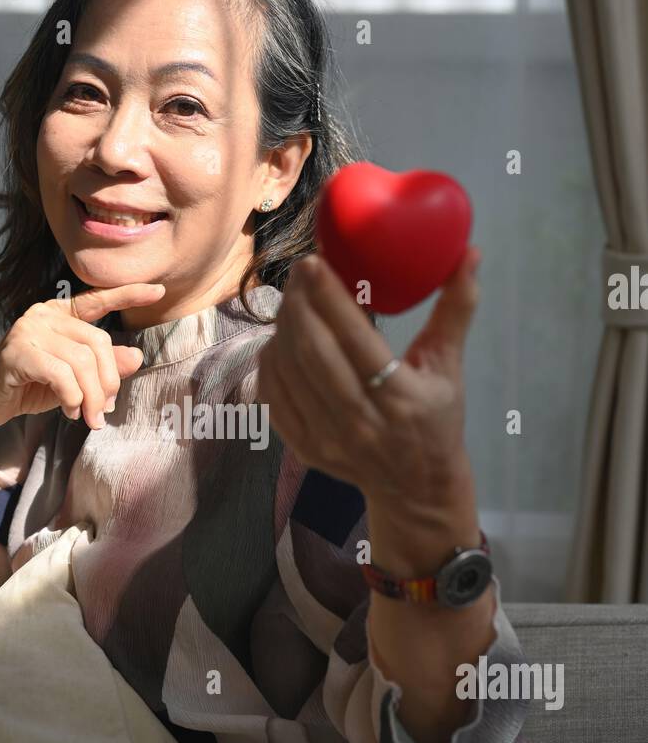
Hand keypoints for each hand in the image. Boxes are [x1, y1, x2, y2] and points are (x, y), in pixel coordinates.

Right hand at [0, 282, 164, 437]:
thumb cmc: (30, 387)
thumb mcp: (74, 378)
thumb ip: (102, 366)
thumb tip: (136, 356)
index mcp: (58, 314)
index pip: (97, 300)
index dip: (128, 294)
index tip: (159, 291)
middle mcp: (43, 314)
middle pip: (96, 343)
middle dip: (107, 382)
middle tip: (105, 410)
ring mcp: (27, 330)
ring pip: (81, 362)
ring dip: (91, 397)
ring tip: (86, 416)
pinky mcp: (16, 353)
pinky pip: (60, 374)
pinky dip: (72, 397)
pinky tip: (69, 410)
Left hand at [256, 246, 482, 511]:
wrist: (416, 489)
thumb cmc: (436, 419)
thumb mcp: (450, 367)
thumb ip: (457, 310)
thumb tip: (470, 253)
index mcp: (400, 399)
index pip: (356, 340)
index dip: (330, 298)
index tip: (314, 262)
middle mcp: (359, 422)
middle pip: (314, 352)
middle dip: (299, 303)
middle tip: (300, 270)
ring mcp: (327, 439)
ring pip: (289, 371)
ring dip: (284, 327)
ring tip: (293, 299)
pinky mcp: (304, 448)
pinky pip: (274, 396)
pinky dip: (272, 362)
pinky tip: (280, 339)